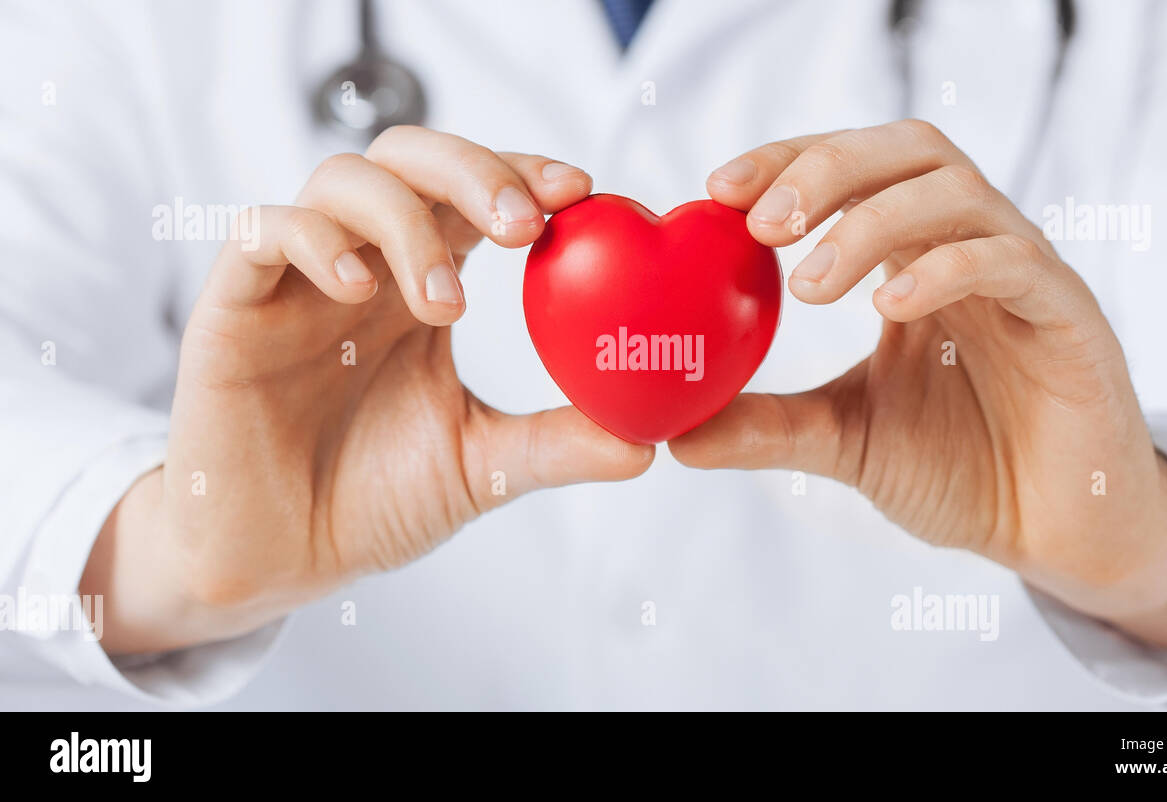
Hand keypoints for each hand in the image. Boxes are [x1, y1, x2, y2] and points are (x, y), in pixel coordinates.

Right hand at [83, 127, 652, 652]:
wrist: (277, 560)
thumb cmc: (371, 501)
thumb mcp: (483, 467)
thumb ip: (557, 443)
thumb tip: (651, 442)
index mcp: (421, 285)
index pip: (473, 194)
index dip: (523, 174)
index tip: (581, 191)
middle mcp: (363, 266)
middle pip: (411, 157)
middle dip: (475, 171)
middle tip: (525, 224)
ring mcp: (296, 282)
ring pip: (341, 179)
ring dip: (406, 222)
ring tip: (446, 303)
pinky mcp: (233, 308)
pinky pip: (260, 231)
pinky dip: (315, 241)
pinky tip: (360, 289)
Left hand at [670, 120, 1166, 654]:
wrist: (1057, 535)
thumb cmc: (962, 470)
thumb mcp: (846, 441)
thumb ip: (770, 428)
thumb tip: (676, 434)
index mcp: (916, 257)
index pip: (854, 170)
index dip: (787, 161)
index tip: (718, 188)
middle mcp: (971, 246)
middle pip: (907, 151)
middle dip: (825, 168)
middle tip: (760, 221)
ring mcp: (1026, 275)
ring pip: (956, 192)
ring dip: (871, 221)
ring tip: (808, 285)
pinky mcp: (1069, 316)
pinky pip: (1012, 262)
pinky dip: (944, 268)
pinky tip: (888, 305)